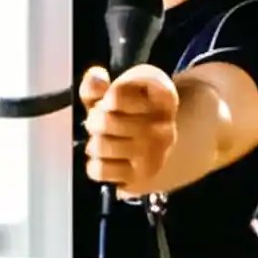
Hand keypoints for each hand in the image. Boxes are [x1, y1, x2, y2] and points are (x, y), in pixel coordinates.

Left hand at [79, 64, 178, 196]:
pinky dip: (95, 164)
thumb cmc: (134, 112)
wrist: (159, 144)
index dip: (105, 98)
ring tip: (103, 140)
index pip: (115, 96)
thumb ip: (99, 83)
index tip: (111, 101)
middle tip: (100, 122)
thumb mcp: (121, 88)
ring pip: (100, 146)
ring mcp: (154, 155)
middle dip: (94, 120)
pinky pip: (100, 170)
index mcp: (163, 97)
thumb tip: (96, 78)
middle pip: (104, 121)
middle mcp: (163, 128)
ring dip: (94, 142)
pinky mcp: (141, 178)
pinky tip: (106, 158)